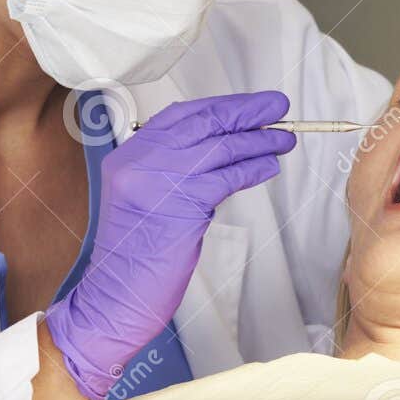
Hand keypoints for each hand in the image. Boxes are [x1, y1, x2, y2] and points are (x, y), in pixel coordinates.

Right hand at [46, 92, 294, 399]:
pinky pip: (227, 178)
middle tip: (278, 106)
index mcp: (129, 154)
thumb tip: (225, 147)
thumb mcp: (145, 198)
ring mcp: (160, 180)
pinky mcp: (182, 204)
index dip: (221, 105)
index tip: (250, 104)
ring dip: (259, 141)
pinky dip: (253, 169)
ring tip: (284, 138)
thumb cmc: (133, 254)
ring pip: (221, 147)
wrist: (115, 296)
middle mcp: (141, 160)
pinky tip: (269, 168)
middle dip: (246, 111)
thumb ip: (172, 169)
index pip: (181, 114)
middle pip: (204, 122)